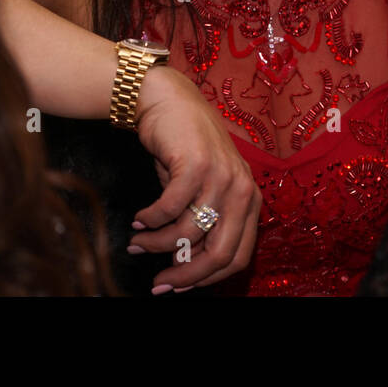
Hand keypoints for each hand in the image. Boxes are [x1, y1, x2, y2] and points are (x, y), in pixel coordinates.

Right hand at [128, 66, 260, 292]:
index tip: (177, 286)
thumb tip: (183, 266)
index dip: (207, 278)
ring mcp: (222, 175)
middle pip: (220, 252)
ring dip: (157, 244)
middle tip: (158, 283)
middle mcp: (243, 188)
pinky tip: (139, 218)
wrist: (167, 101)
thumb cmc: (184, 149)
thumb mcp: (201, 189)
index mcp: (250, 199)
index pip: (238, 255)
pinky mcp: (197, 164)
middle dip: (185, 275)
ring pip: (189, 233)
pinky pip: (170, 208)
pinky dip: (150, 219)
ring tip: (138, 242)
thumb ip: (201, 223)